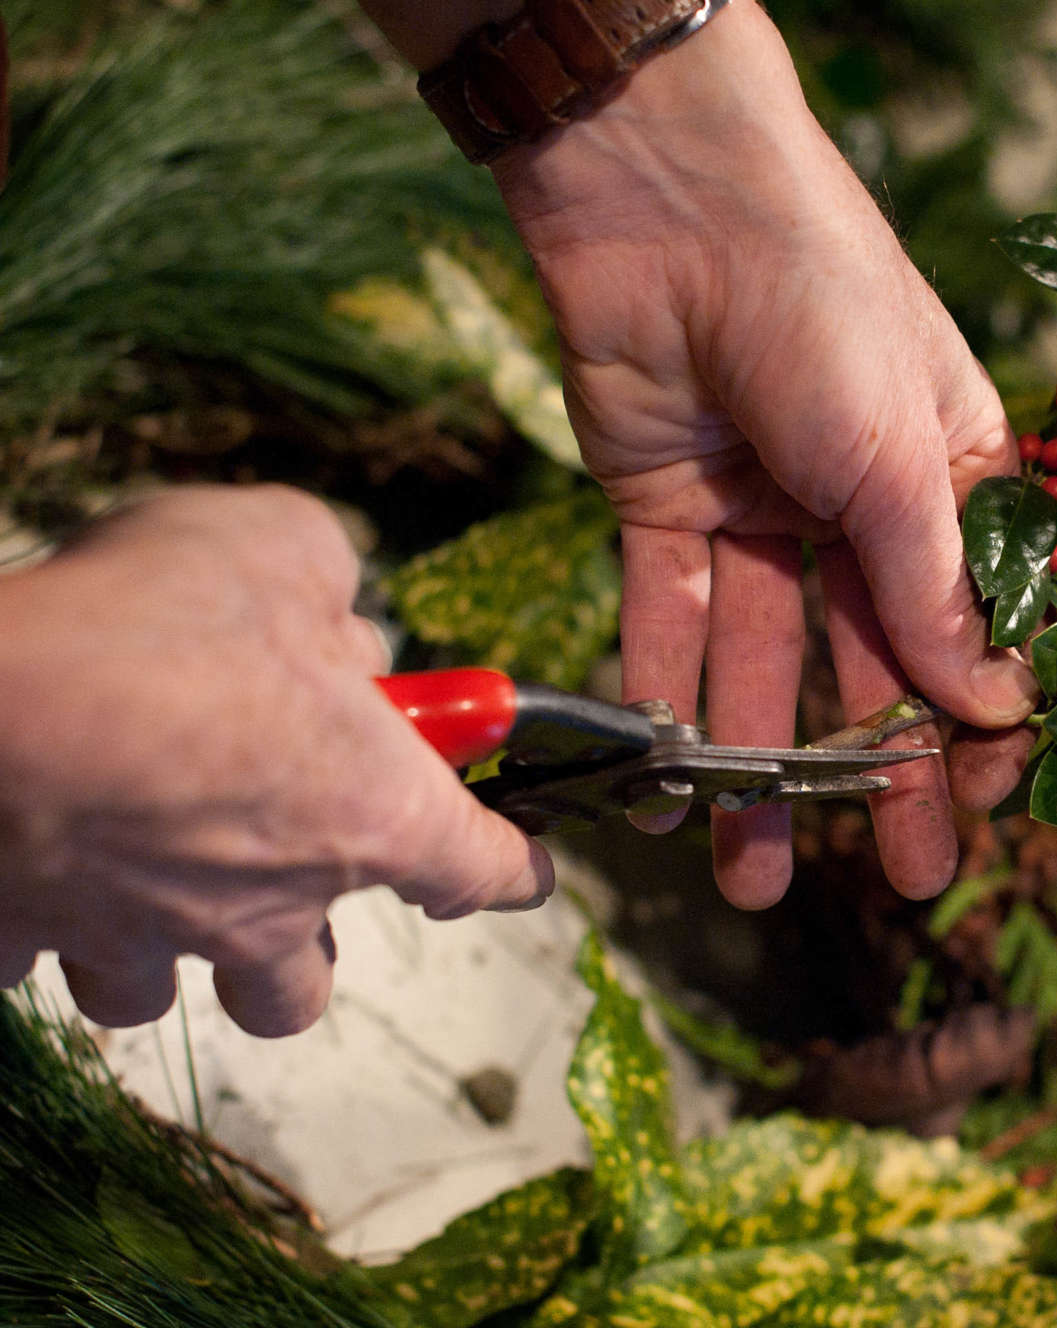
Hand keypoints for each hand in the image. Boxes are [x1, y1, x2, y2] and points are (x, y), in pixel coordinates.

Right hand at [0, 487, 554, 1034]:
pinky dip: (48, 920)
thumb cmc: (144, 624)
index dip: (509, 870)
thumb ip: (331, 591)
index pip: (482, 872)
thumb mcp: (283, 550)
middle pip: (301, 988)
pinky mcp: (27, 939)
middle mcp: (264, 907)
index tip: (518, 871)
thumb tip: (338, 633)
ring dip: (165, 944)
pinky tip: (38, 851)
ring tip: (142, 865)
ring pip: (164, 994)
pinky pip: (44, 959)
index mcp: (367, 816)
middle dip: (297, 945)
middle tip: (272, 863)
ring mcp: (140, 937)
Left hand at [485, 0, 1038, 907]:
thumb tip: (994, 710)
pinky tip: (665, 792)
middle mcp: (862, 504)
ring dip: (762, 767)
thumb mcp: (896, 460)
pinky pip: (669, 622)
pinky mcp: (665, 508)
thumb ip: (932, 595)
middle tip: (900, 883)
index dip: (987, 721)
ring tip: (755, 879)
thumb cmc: (824, 304)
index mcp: (953, 479)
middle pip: (878, 662)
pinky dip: (665, 700)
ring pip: (768, 663)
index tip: (986, 810)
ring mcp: (763, 510)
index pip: (986, 623)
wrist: (666, 197)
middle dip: (885, 774)